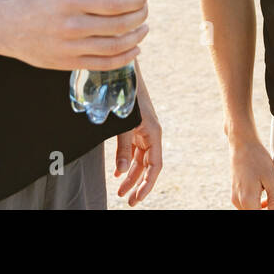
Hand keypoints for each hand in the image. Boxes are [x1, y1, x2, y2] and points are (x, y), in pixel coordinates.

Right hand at [0, 0, 147, 69]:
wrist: (7, 27)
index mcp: (71, 0)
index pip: (114, 3)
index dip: (135, 1)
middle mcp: (72, 25)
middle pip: (119, 25)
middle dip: (140, 17)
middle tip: (145, 11)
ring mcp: (70, 47)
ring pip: (115, 47)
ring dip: (136, 38)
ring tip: (143, 29)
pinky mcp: (68, 63)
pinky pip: (104, 64)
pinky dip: (124, 58)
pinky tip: (134, 50)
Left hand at [113, 64, 160, 205]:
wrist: (124, 74)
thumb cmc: (126, 96)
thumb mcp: (124, 123)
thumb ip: (122, 148)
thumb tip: (120, 172)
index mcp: (154, 133)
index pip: (154, 166)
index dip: (147, 184)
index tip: (137, 198)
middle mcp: (151, 134)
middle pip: (147, 166)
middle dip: (137, 184)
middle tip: (127, 200)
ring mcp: (143, 131)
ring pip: (139, 159)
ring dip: (130, 175)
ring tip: (120, 190)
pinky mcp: (135, 127)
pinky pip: (133, 150)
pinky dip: (126, 162)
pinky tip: (118, 173)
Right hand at [229, 138, 273, 209]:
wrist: (242, 144)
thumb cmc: (257, 159)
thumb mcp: (271, 179)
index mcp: (248, 201)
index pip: (261, 216)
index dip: (272, 213)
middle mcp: (238, 202)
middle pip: (255, 214)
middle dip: (267, 210)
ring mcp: (235, 198)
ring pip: (250, 211)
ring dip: (261, 209)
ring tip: (272, 199)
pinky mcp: (235, 193)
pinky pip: (246, 206)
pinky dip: (256, 206)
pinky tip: (264, 199)